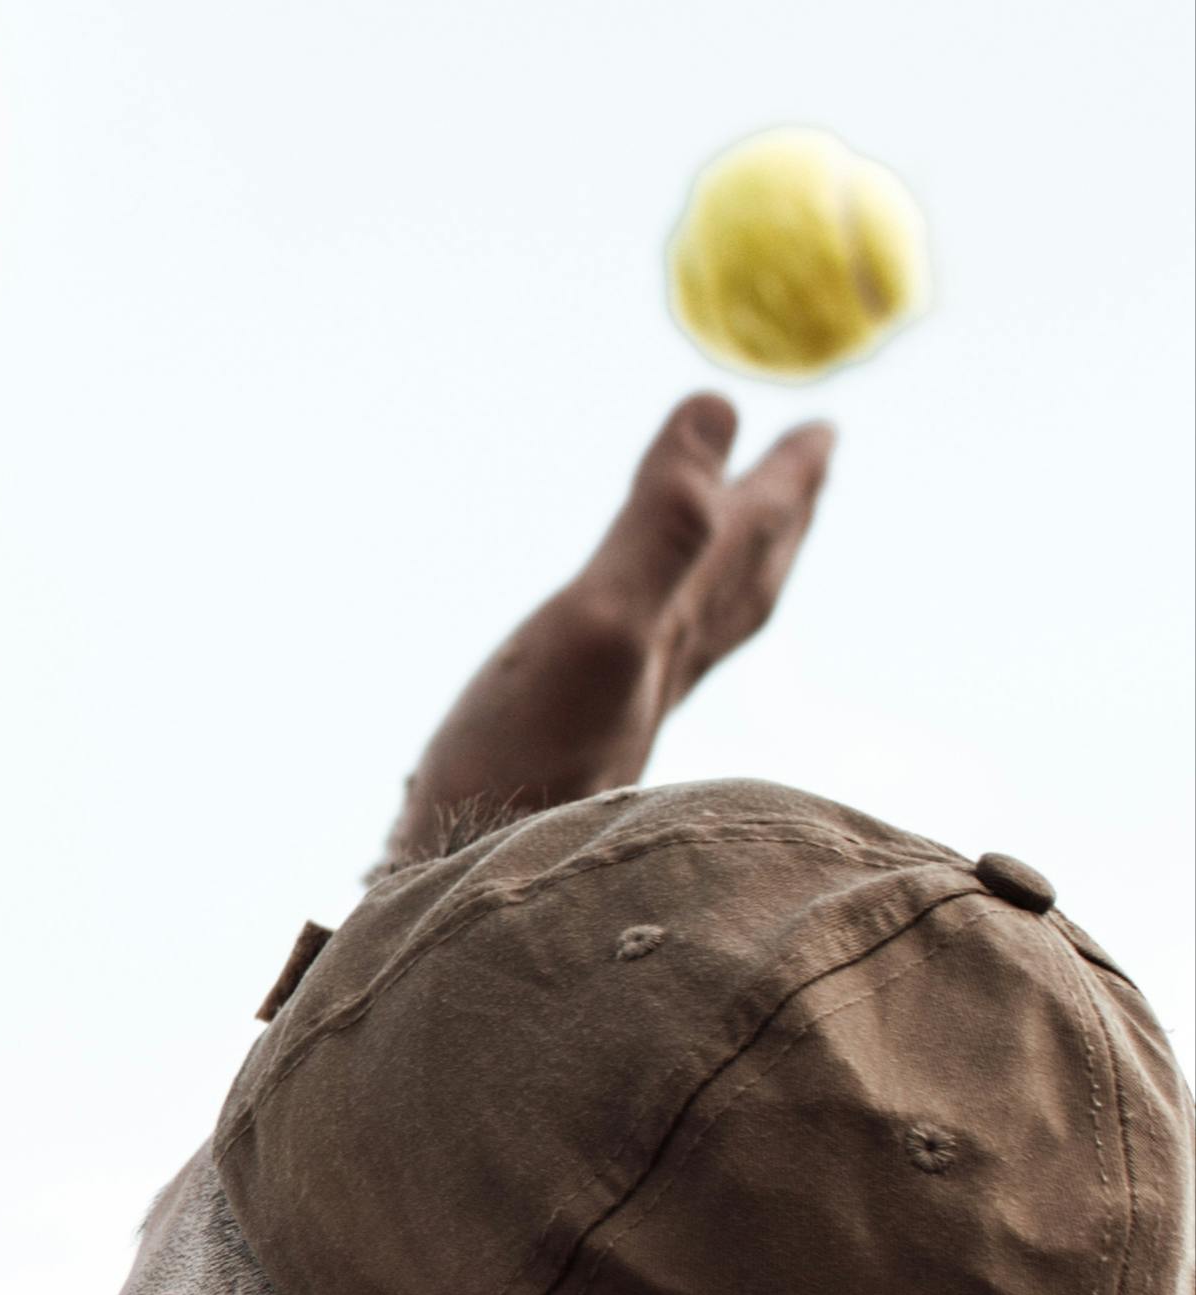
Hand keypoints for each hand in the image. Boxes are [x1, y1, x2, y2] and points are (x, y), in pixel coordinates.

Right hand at [385, 394, 833, 867]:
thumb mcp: (602, 623)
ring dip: (734, 568)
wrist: (472, 889)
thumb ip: (663, 524)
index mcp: (678, 625)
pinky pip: (653, 659)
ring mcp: (629, 713)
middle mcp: (667, 667)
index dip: (786, 475)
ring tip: (741, 539)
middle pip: (748, 576)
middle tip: (806, 463)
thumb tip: (722, 405)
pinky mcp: (583, 749)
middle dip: (777, 514)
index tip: (822, 426)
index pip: (753, 532)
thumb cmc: (528, 765)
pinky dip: (668, 622)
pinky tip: (639, 645)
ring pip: (707, 622)